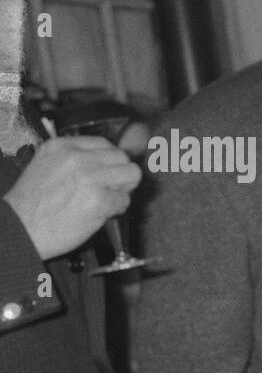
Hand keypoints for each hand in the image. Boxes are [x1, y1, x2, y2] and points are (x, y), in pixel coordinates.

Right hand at [3, 136, 141, 259]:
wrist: (19, 229)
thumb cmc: (31, 204)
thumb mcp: (45, 166)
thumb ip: (73, 160)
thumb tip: (105, 162)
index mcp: (61, 146)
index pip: (104, 143)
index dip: (109, 160)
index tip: (106, 172)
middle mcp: (77, 158)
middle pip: (122, 157)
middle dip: (120, 174)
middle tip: (108, 189)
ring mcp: (89, 177)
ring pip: (131, 174)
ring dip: (123, 190)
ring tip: (106, 200)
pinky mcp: (99, 200)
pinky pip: (125, 200)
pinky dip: (116, 209)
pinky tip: (99, 214)